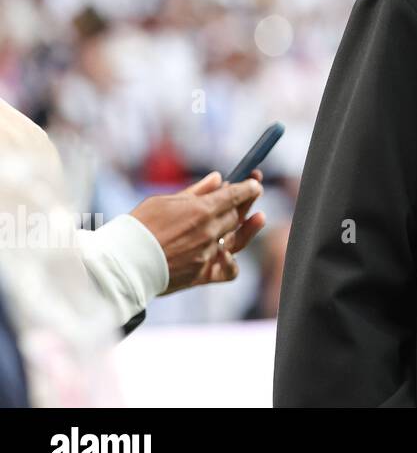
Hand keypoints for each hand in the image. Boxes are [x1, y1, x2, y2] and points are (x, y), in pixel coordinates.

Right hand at [130, 170, 266, 293]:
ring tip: (258, 218)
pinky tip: (229, 255)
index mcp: (202, 210)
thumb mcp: (165, 201)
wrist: (122, 262)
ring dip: (250, 228)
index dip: (249, 187)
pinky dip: (230, 263)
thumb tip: (218, 178)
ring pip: (237, 240)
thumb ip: (196, 191)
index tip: (255, 182)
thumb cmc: (138, 227)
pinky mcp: (202, 274)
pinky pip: (228, 270)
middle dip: (244, 204)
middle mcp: (210, 232)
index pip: (236, 195)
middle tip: (247, 196)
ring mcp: (208, 254)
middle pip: (236, 215)